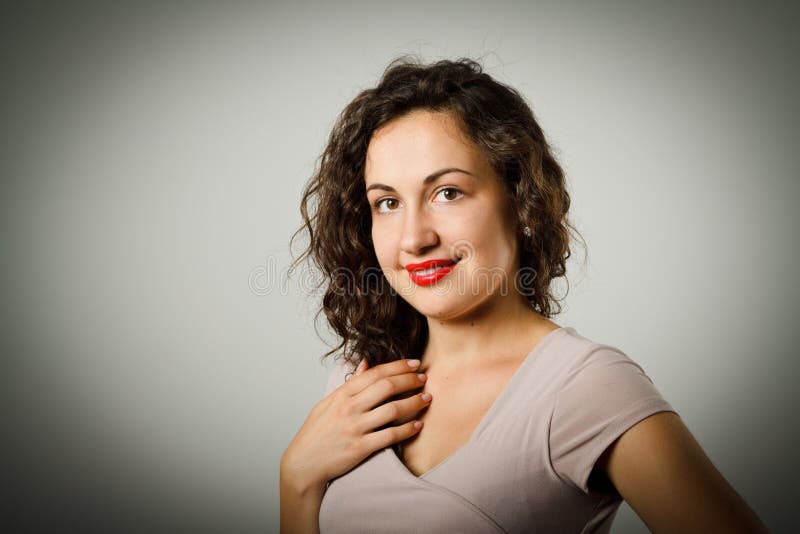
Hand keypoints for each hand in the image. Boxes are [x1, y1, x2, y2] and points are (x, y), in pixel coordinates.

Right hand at [281, 358, 431, 492]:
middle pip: (387, 386)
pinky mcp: (361, 448)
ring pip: (393, 409)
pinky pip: (390, 436)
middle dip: (410, 380)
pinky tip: (418, 425)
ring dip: (414, 402)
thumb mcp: (328, 403)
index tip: (414, 363)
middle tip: (424, 379)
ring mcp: (355, 428)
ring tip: (427, 399)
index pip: (375, 373)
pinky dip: (407, 430)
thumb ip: (349, 384)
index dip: (398, 366)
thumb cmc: (316, 433)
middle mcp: (349, 408)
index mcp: (342, 394)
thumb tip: (366, 363)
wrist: (303, 464)